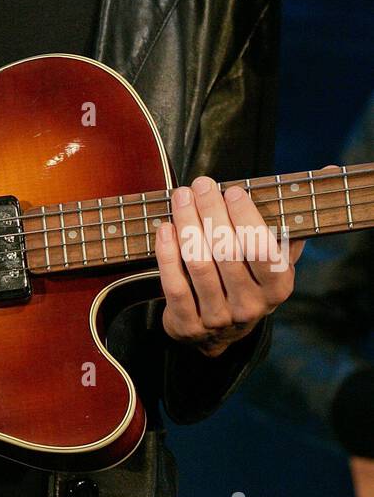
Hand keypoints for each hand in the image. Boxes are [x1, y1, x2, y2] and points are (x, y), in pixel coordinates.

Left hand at [155, 173, 313, 357]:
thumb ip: (293, 216)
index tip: (234, 189)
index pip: (263, 249)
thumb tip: (331, 168)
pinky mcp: (189, 325)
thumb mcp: (276, 252)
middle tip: (201, 184)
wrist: (220, 328)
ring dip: (187, 225)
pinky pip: (176, 286)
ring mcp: (219, 318)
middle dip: (212, 212)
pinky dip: (168, 254)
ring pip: (200, 266)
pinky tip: (165, 228)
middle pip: (228, 252)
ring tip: (181, 197)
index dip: (247, 218)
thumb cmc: (249, 274)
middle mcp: (252, 306)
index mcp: (278, 286)